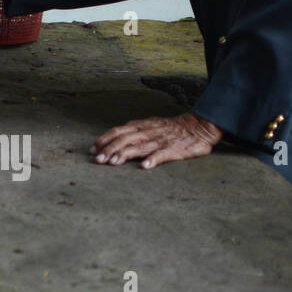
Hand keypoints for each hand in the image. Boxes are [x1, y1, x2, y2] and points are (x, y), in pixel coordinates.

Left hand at [90, 112, 223, 168]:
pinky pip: (162, 154)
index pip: (118, 131)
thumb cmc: (171, 129)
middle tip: (98, 160)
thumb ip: (134, 132)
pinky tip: (144, 166)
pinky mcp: (174, 149)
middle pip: (124, 139)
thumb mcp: (150, 125)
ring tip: (113, 163)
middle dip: (109, 149)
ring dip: (124, 155)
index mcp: (141, 126)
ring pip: (139, 147)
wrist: (199, 126)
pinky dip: (153, 159)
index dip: (104, 140)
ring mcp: (160, 141)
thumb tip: (115, 140)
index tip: (92, 150)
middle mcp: (148, 132)